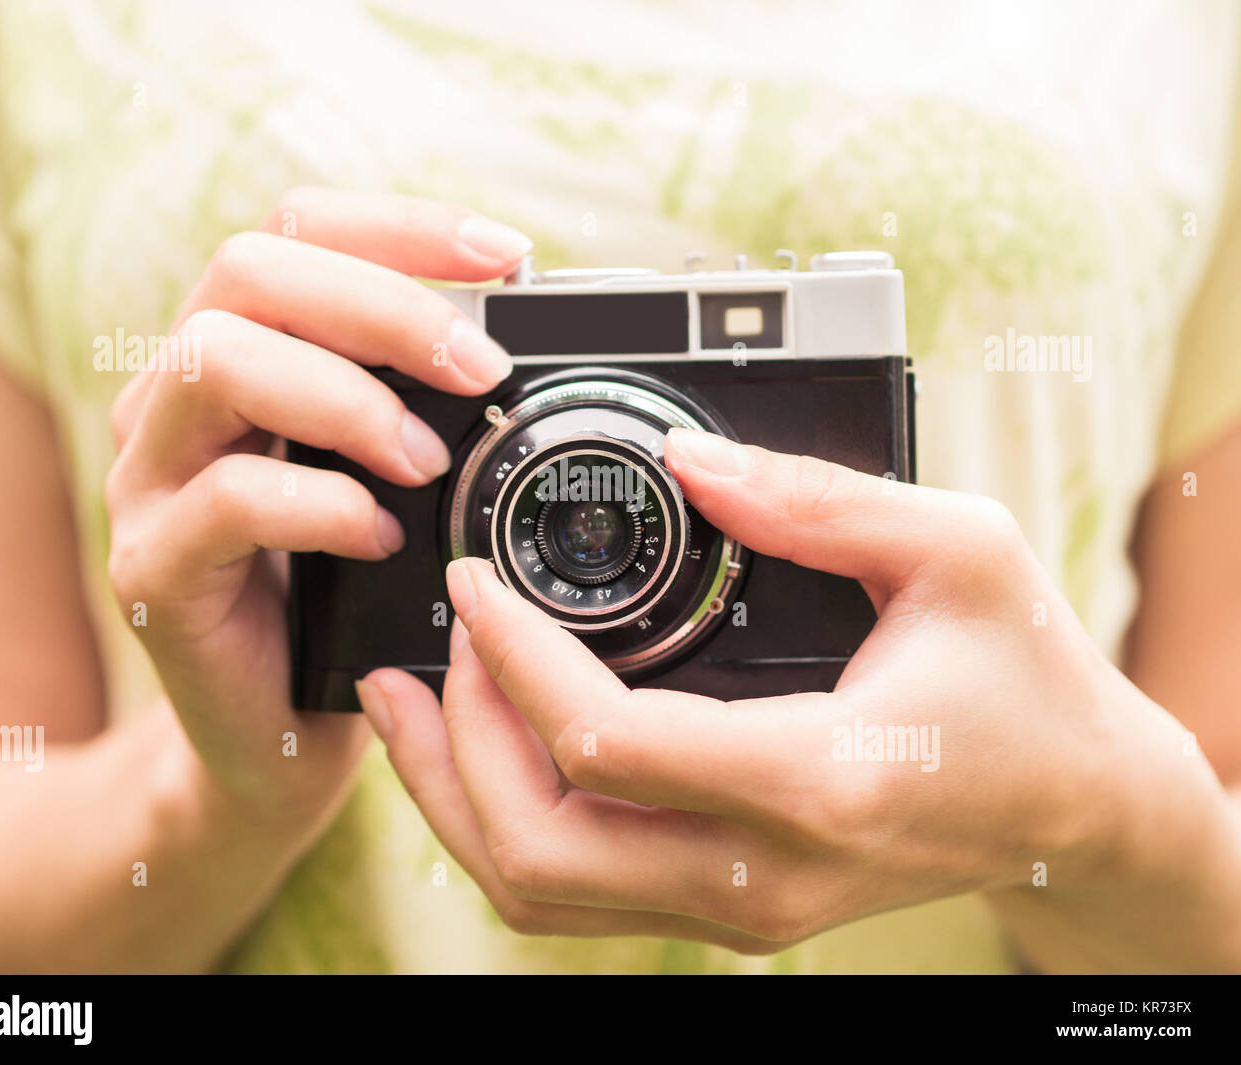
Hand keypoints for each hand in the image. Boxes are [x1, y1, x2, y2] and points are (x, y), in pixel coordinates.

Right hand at [105, 188, 529, 821]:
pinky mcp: (152, 570)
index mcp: (239, 352)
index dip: (401, 224)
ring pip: (218, 363)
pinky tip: (382, 539)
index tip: (507, 253)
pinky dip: (325, 506)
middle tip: (480, 369)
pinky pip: (230, 501)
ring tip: (426, 462)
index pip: (296, 230)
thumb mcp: (388, 479)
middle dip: (384, 306)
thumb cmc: (345, 596)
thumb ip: (418, 405)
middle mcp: (176, 397)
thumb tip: (514, 346)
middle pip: (250, 271)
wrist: (274, 730)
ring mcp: (149, 480)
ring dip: (348, 399)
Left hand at [359, 428, 1232, 955]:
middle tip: (422, 650)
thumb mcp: (958, 551)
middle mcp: (764, 875)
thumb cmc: (1029, 680)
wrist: (1076, 806)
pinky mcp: (730, 906)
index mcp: (818, 781)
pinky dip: (508, 823)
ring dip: (457, 797)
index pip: (603, 744)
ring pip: (539, 890)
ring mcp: (742, 909)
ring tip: (410, 706)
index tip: (472, 580)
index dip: (509, 657)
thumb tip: (692, 454)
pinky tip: (483, 752)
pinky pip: (580, 891)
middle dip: (449, 745)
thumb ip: (818, 498)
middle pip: (537, 846)